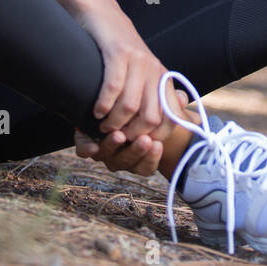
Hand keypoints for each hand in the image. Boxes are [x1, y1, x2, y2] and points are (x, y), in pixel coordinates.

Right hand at [69, 0, 185, 142]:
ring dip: (113, 123)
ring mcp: (139, 61)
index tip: (133, 141)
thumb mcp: (140, 73)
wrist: (101, 14)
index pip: (170, 120)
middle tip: (114, 136)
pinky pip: (113, 87)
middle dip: (130, 134)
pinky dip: (103, 104)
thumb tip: (160, 126)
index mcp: (163, 79)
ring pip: (130, 107)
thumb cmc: (117, 51)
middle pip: (150, 118)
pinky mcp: (120, 52)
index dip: (152, 137)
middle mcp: (155, 71)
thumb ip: (150, 97)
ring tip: (101, 125)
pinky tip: (95, 109)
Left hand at [73, 91, 191, 175]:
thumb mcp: (162, 107)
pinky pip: (84, 151)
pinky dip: (87, 148)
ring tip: (119, 135)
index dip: (151, 159)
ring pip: (108, 157)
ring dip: (114, 147)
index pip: (145, 167)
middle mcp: (122, 157)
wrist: (120, 104)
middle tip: (144, 140)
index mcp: (139, 156)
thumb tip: (182, 98)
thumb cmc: (148, 110)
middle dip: (136, 152)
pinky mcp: (86, 142)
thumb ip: (172, 104)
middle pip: (127, 162)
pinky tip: (93, 145)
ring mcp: (104, 151)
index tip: (158, 144)